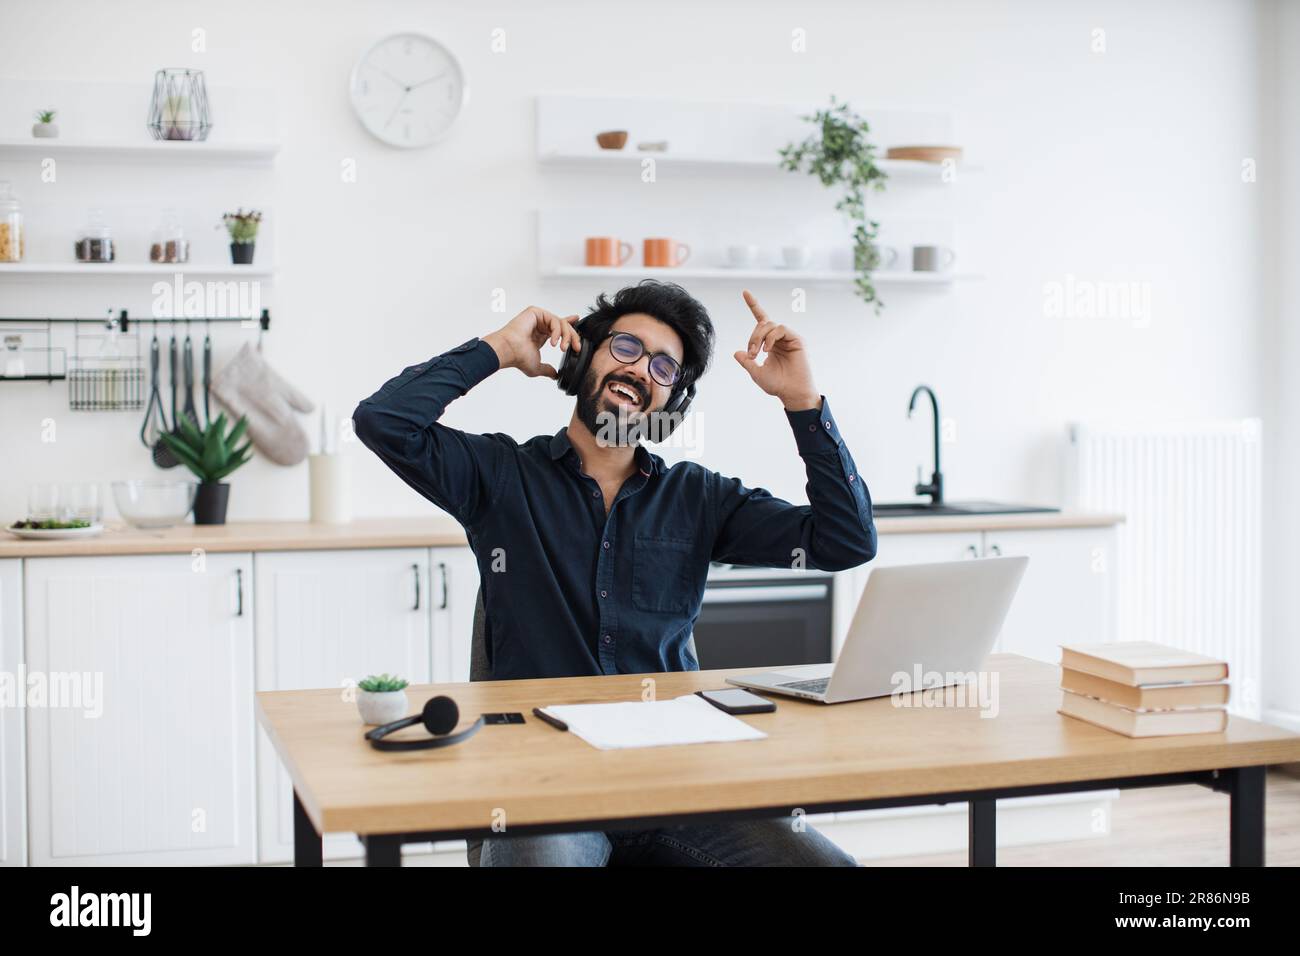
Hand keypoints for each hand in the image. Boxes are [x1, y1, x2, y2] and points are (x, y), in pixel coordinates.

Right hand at [483, 306, 581, 378]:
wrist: (509, 351)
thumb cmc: (518, 358)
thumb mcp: (537, 367)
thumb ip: (547, 369)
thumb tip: (555, 375)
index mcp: (540, 335)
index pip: (558, 328)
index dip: (570, 326)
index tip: (578, 323)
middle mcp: (539, 325)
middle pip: (563, 325)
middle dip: (573, 337)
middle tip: (576, 348)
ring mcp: (537, 317)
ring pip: (561, 323)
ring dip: (566, 336)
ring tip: (563, 348)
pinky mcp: (535, 312)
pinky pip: (554, 319)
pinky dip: (557, 332)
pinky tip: (553, 342)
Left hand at [732, 290, 820, 410]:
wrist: (792, 393)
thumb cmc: (777, 385)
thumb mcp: (756, 373)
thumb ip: (746, 362)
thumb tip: (736, 353)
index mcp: (770, 343)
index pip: (761, 320)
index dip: (754, 305)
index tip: (745, 292)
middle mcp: (779, 338)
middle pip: (762, 324)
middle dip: (753, 337)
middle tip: (751, 354)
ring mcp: (789, 338)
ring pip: (770, 325)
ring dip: (759, 337)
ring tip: (758, 353)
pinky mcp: (797, 339)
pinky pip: (781, 329)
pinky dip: (771, 337)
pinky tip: (768, 350)